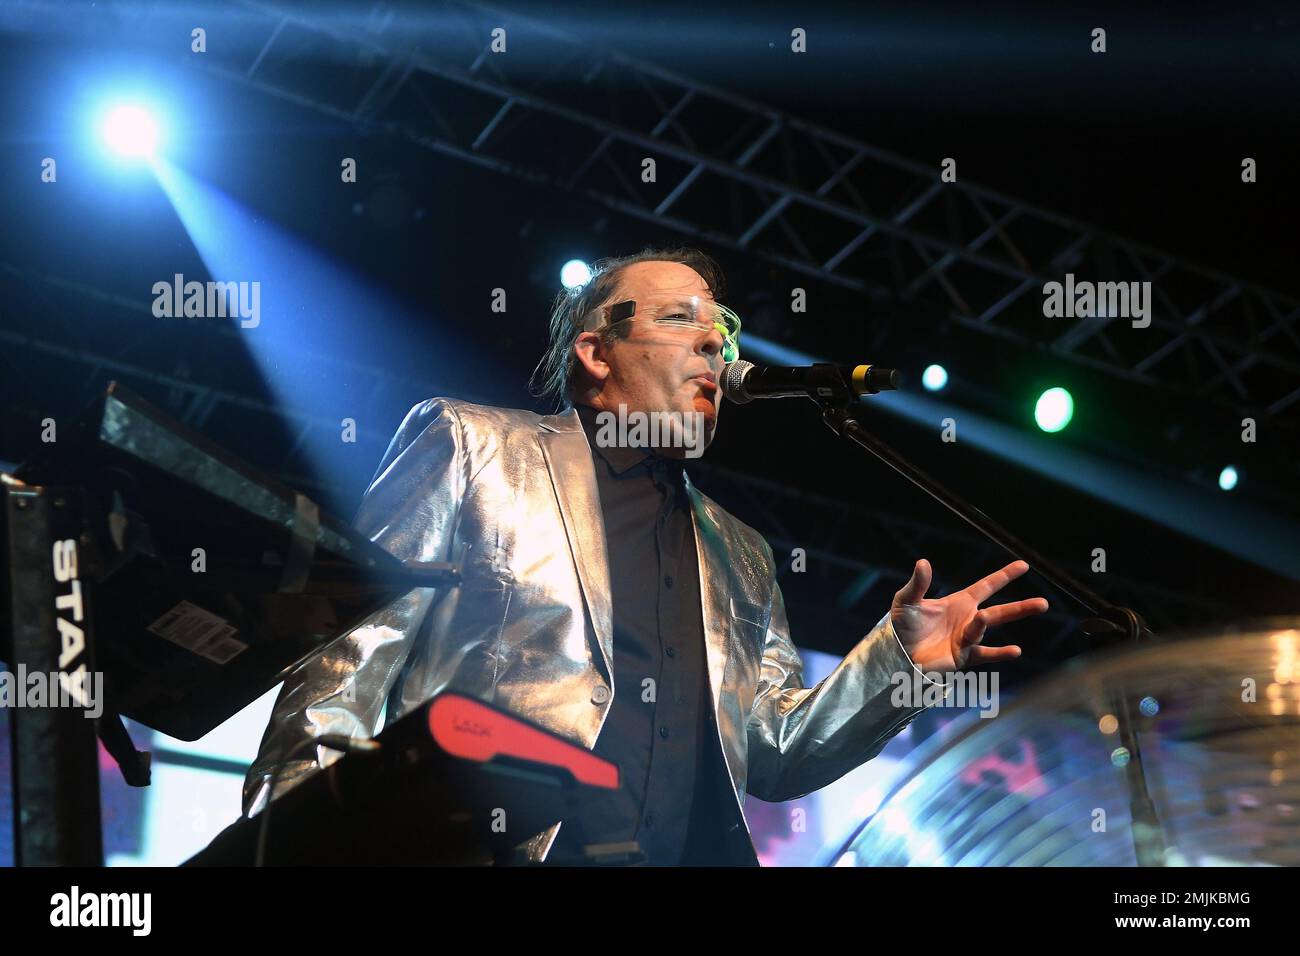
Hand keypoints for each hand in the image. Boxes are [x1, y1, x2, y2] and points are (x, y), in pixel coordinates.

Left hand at [891, 559, 1048, 673]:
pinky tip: (1015, 650)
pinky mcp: (962, 656)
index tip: (1023, 565)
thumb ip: (918, 583)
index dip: (1004, 575)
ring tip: (986, 616)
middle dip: (1021, 607)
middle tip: (1043, 603)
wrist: (897, 653)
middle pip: (1000, 611)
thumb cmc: (902, 626)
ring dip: (990, 621)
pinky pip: (984, 654)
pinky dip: (999, 653)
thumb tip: (923, 562)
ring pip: (988, 628)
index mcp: (960, 602)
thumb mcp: (907, 600)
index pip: (987, 586)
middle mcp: (969, 620)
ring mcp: (968, 639)